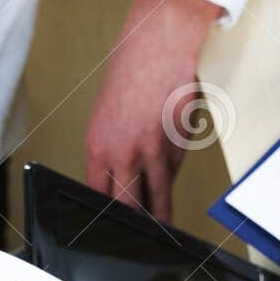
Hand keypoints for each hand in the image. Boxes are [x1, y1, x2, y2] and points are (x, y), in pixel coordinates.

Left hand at [84, 0, 222, 220]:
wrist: (159, 47)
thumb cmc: (130, 72)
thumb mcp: (106, 114)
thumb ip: (110, 147)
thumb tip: (118, 175)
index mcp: (98, 146)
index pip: (98, 195)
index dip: (104, 214)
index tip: (109, 223)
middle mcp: (125, 154)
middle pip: (128, 206)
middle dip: (133, 222)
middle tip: (137, 233)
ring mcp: (156, 152)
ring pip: (159, 196)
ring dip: (161, 214)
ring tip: (163, 227)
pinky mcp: (181, 145)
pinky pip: (175, 171)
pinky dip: (172, 177)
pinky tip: (170, 180)